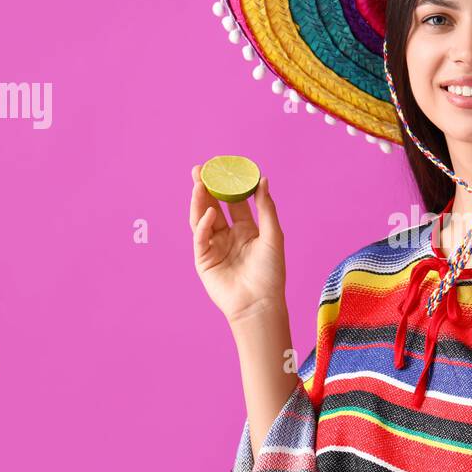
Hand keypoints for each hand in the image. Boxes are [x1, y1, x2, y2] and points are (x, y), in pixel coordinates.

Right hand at [189, 165, 287, 325]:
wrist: (259, 303)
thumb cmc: (271, 273)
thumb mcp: (273, 235)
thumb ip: (267, 208)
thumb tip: (264, 179)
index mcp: (246, 230)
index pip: (235, 202)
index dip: (229, 185)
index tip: (224, 167)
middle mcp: (228, 237)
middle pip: (214, 207)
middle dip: (206, 188)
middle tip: (200, 169)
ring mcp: (214, 247)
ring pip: (203, 219)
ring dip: (199, 201)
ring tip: (198, 183)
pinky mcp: (203, 260)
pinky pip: (201, 238)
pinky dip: (204, 225)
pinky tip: (210, 214)